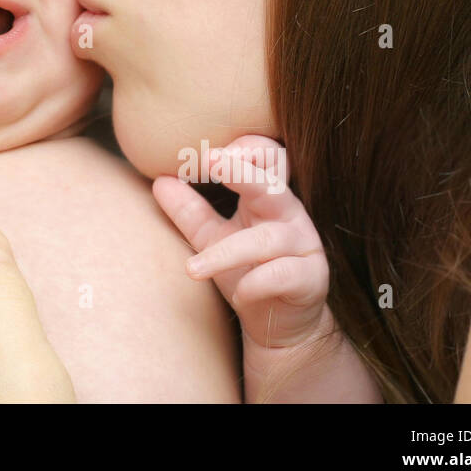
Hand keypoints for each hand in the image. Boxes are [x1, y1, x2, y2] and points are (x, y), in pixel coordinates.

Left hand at [152, 135, 327, 349]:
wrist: (280, 321)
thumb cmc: (247, 269)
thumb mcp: (212, 238)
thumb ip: (190, 211)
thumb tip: (159, 180)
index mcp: (267, 195)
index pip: (265, 156)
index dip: (243, 148)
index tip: (205, 152)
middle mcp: (288, 214)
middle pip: (270, 184)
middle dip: (241, 172)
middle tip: (208, 160)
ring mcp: (304, 245)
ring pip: (266, 240)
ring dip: (225, 253)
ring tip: (193, 269)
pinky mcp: (311, 278)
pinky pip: (283, 274)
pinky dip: (257, 282)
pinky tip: (239, 293)